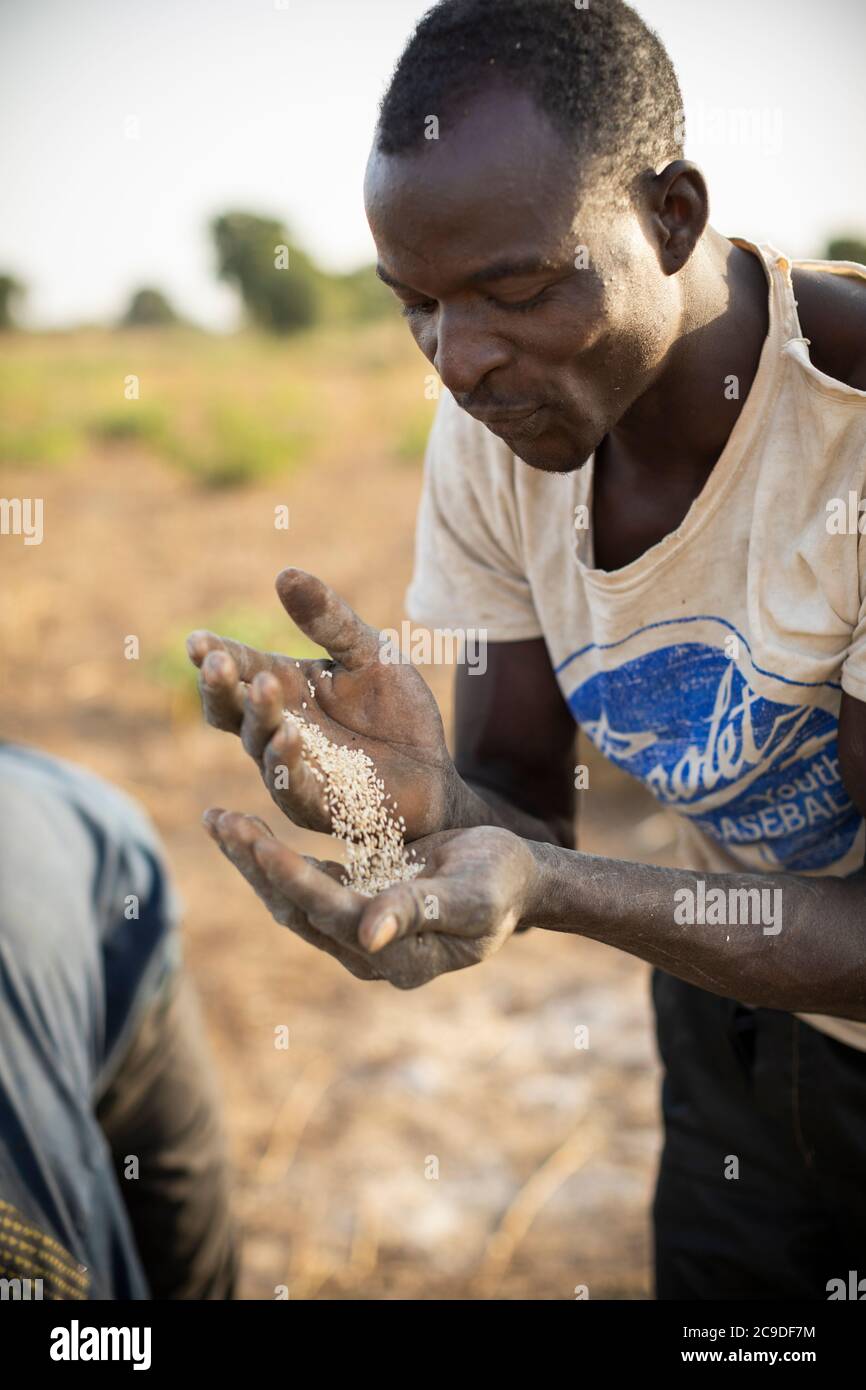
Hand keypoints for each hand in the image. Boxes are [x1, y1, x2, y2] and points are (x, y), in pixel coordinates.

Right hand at [187, 569, 460, 840]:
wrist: (433, 768)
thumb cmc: (395, 710)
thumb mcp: (369, 653)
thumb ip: (330, 620)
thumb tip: (284, 573)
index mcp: (282, 686)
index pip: (237, 667)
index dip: (214, 654)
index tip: (198, 641)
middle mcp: (274, 727)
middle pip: (230, 709)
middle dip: (220, 686)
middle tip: (215, 662)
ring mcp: (289, 769)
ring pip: (258, 744)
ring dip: (258, 716)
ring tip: (264, 687)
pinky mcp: (316, 804)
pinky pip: (291, 786)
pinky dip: (286, 762)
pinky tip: (289, 735)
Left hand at [203, 811, 537, 988]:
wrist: (516, 880)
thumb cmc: (504, 885)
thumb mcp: (474, 898)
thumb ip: (423, 913)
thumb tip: (370, 936)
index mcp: (398, 958)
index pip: (332, 916)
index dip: (295, 881)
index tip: (260, 844)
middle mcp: (366, 952)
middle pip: (296, 910)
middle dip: (256, 865)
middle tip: (220, 822)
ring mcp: (355, 930)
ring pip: (290, 897)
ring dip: (253, 859)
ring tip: (218, 820)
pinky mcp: (351, 902)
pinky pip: (301, 881)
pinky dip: (271, 854)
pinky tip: (245, 828)